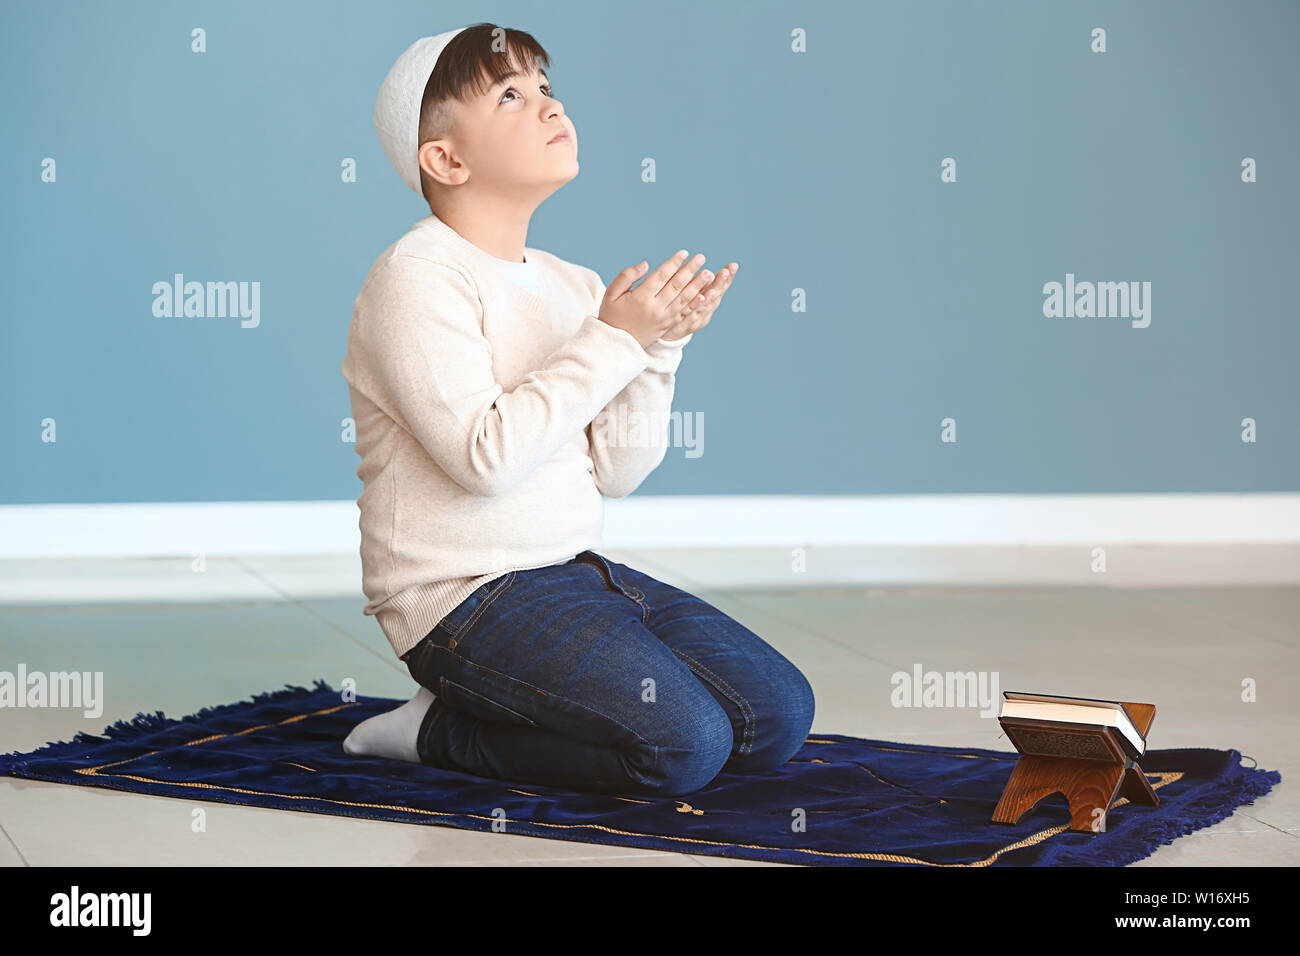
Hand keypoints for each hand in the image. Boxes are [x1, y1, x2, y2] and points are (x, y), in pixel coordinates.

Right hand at [597, 251, 717, 348]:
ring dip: (697, 286)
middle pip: (676, 286)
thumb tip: (646, 264)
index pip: (661, 276)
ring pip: (684, 299)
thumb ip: (626, 276)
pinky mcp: (667, 326)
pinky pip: (684, 313)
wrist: (616, 345)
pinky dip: (695, 304)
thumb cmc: (611, 315)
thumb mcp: (611, 294)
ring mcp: (663, 319)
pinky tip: (705, 296)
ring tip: (709, 274)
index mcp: (640, 298)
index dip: (674, 263)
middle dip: (690, 270)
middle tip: (701, 258)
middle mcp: (654, 308)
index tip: (684, 252)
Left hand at [660, 261, 737, 341]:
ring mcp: (696, 319)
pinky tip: (701, 297)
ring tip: (715, 283)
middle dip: (721, 283)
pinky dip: (697, 307)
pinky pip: (692, 316)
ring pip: (705, 306)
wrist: (665, 334)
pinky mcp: (685, 327)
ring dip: (710, 294)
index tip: (733, 265)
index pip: (720, 287)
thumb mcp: (687, 291)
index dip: (727, 278)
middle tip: (727, 270)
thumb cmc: (678, 308)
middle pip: (715, 295)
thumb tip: (698, 261)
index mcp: (707, 300)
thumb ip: (692, 278)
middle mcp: (705, 310)